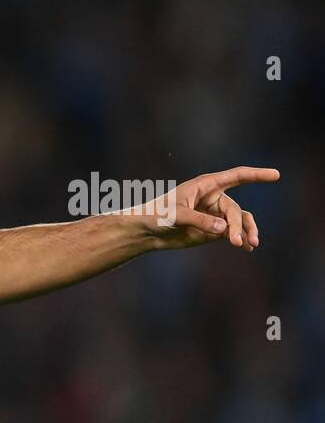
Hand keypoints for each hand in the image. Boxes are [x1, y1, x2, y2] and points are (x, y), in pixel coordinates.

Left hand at [136, 166, 278, 250]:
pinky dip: (240, 239)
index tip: (276, 175)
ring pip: (238, 222)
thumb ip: (199, 220)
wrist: (146, 231)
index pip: (236, 176)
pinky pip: (231, 233)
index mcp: (206, 185)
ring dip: (245, 232)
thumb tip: (224, 229)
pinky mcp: (212, 230)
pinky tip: (247, 247)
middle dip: (239, 225)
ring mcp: (214, 215)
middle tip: (236, 241)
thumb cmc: (157, 214)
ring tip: (249, 244)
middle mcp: (214, 198)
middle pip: (235, 210)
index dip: (256, 175)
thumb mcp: (176, 215)